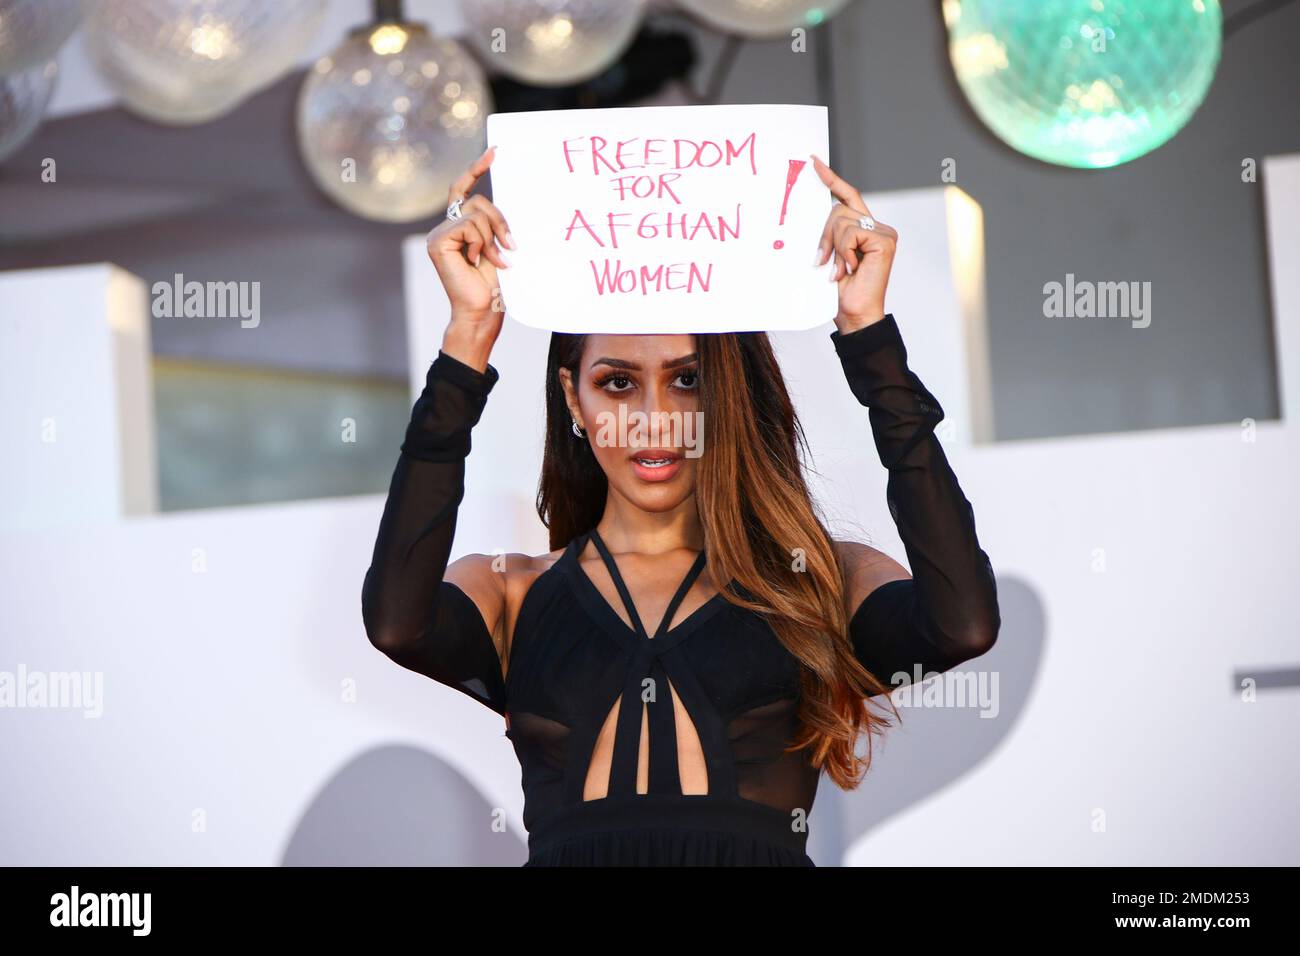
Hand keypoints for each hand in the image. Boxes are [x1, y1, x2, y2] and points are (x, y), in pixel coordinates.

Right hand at [426, 146, 514, 367]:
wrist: (483, 311)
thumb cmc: (493, 286)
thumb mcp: (499, 248)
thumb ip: (496, 225)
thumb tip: (507, 207)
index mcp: (460, 227)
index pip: (465, 189)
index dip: (477, 169)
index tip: (495, 152)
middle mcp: (446, 227)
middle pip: (478, 201)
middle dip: (500, 221)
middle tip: (511, 246)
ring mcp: (439, 234)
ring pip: (475, 214)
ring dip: (492, 238)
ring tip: (494, 261)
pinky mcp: (438, 241)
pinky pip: (468, 227)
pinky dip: (480, 244)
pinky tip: (477, 262)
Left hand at [811, 155, 897, 332]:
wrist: (854, 316)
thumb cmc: (840, 292)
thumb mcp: (828, 257)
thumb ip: (827, 235)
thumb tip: (812, 213)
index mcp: (864, 229)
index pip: (847, 196)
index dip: (831, 179)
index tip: (815, 162)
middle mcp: (877, 227)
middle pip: (838, 209)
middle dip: (824, 235)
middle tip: (822, 261)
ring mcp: (884, 233)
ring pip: (841, 220)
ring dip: (832, 247)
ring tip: (838, 270)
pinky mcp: (885, 240)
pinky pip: (850, 232)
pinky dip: (843, 251)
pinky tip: (850, 268)